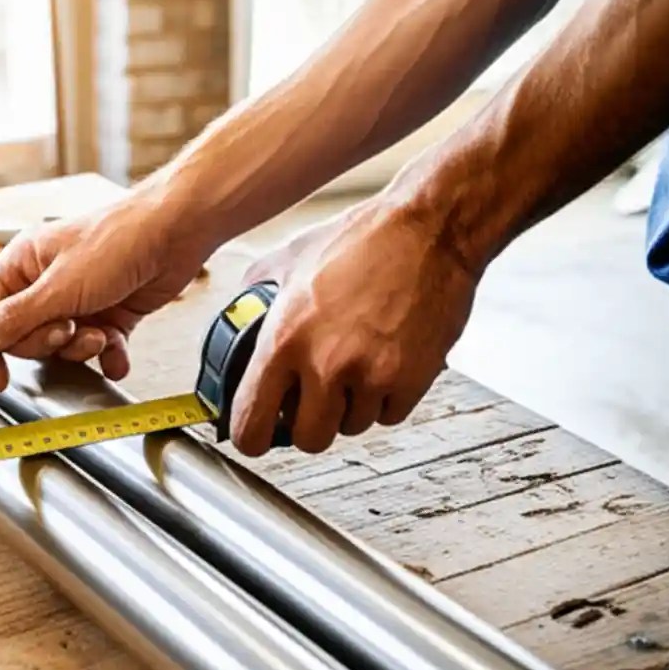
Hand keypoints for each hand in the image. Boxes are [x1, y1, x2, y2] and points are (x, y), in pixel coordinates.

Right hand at [0, 190, 210, 392]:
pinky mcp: (110, 314)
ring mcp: (79, 301)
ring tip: (99, 335)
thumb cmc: (118, 240)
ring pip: (60, 347)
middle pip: (21, 336)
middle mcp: (46, 283)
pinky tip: (117, 353)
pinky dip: (108, 356)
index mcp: (23, 264)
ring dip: (79, 349)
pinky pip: (98, 348)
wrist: (176, 232)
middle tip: (66, 330)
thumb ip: (17, 317)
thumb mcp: (60, 286)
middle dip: (45, 343)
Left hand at [232, 198, 478, 455]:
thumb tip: (239, 314)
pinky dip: (384, 398)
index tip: (258, 434)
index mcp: (284, 340)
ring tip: (354, 365)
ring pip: (351, 427)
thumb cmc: (365, 239)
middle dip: (307, 425)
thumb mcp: (292, 258)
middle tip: (313, 401)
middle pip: (307, 439)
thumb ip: (259, 291)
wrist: (429, 229)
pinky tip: (383, 363)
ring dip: (349, 406)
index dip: (252, 436)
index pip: (252, 423)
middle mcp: (325, 365)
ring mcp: (370, 377)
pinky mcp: (411, 381)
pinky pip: (389, 415)